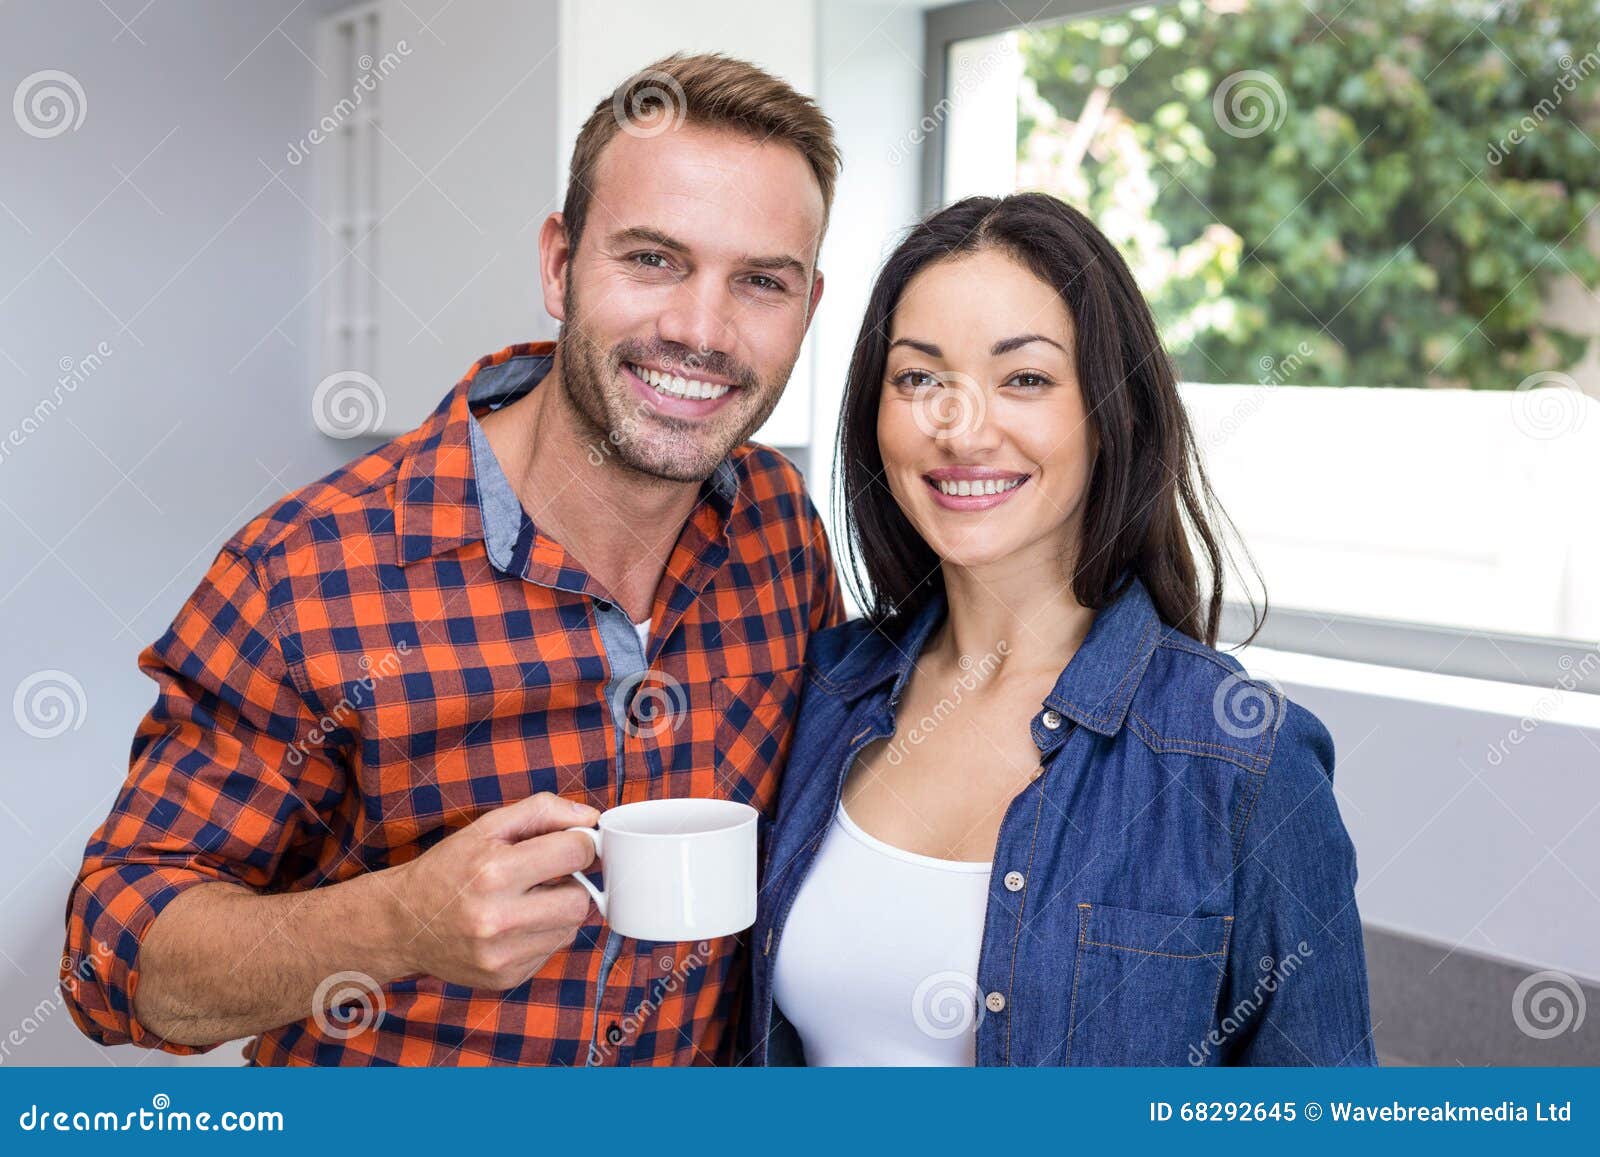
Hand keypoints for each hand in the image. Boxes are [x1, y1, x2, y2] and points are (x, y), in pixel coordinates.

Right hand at [388, 792, 600, 989]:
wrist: (403, 924)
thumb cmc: (449, 868)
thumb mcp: (487, 827)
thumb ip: (541, 812)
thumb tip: (591, 817)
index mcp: (494, 872)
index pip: (575, 853)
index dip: (580, 844)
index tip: (569, 846)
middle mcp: (498, 918)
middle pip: (581, 900)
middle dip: (573, 884)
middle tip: (548, 877)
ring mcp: (502, 954)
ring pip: (570, 929)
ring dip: (558, 911)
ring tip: (527, 901)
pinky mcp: (505, 978)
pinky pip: (551, 952)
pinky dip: (543, 935)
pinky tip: (515, 926)